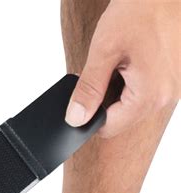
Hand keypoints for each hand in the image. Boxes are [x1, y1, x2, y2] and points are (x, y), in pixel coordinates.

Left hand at [65, 0, 179, 137]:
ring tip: (121, 61)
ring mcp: (175, 86)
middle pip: (122, 117)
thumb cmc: (142, 8)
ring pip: (134, 104)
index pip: (109, 127)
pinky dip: (134, 80)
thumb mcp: (104, 51)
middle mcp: (167, 95)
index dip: (89, 116)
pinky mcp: (176, 76)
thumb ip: (88, 90)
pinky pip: (147, 90)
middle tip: (104, 69)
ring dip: (120, 89)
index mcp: (150, 95)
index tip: (84, 95)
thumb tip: (76, 118)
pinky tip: (133, 59)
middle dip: (105, 100)